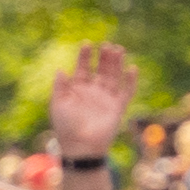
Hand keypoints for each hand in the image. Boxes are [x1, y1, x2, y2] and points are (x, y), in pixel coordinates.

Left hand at [49, 40, 137, 161]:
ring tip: (119, 49)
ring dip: (116, 63)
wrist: (81, 146)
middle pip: (101, 69)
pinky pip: (127, 92)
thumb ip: (60, 87)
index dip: (84, 56)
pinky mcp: (117, 107)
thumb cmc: (66, 126)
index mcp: (77, 89)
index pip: (83, 68)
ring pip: (114, 76)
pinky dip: (130, 81)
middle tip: (107, 45)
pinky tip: (132, 68)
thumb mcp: (58, 104)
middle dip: (104, 57)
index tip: (87, 44)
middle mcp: (93, 91)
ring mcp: (106, 99)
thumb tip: (61, 70)